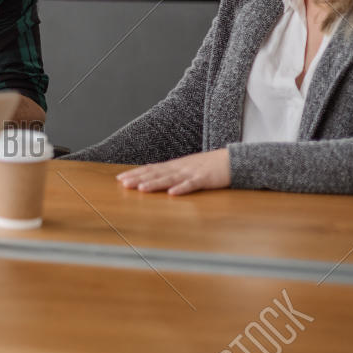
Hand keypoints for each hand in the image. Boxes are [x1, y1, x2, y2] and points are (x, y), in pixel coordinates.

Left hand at [116, 148, 230, 194]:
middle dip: (139, 178)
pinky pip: (192, 185)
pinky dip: (182, 188)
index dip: (136, 173)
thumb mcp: (187, 168)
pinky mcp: (205, 179)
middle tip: (123, 183)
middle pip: (156, 173)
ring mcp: (192, 172)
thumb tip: (154, 175)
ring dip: (155, 183)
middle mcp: (180, 167)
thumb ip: (172, 172)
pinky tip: (172, 193)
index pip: (151, 169)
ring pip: (170, 179)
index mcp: (175, 166)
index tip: (120, 178)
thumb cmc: (209, 166)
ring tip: (141, 188)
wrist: (232, 159)